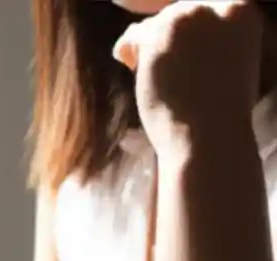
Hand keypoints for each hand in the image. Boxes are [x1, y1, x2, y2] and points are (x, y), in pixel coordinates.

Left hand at [113, 1, 262, 157]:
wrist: (208, 134)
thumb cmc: (218, 109)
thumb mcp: (227, 60)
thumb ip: (206, 38)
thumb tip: (167, 24)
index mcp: (243, 12)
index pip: (203, 10)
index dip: (189, 34)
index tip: (186, 58)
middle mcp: (217, 6)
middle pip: (177, 14)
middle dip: (167, 41)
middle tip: (170, 74)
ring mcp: (188, 16)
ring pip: (155, 25)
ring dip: (150, 50)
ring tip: (163, 81)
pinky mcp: (159, 31)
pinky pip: (132, 36)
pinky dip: (130, 55)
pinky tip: (141, 74)